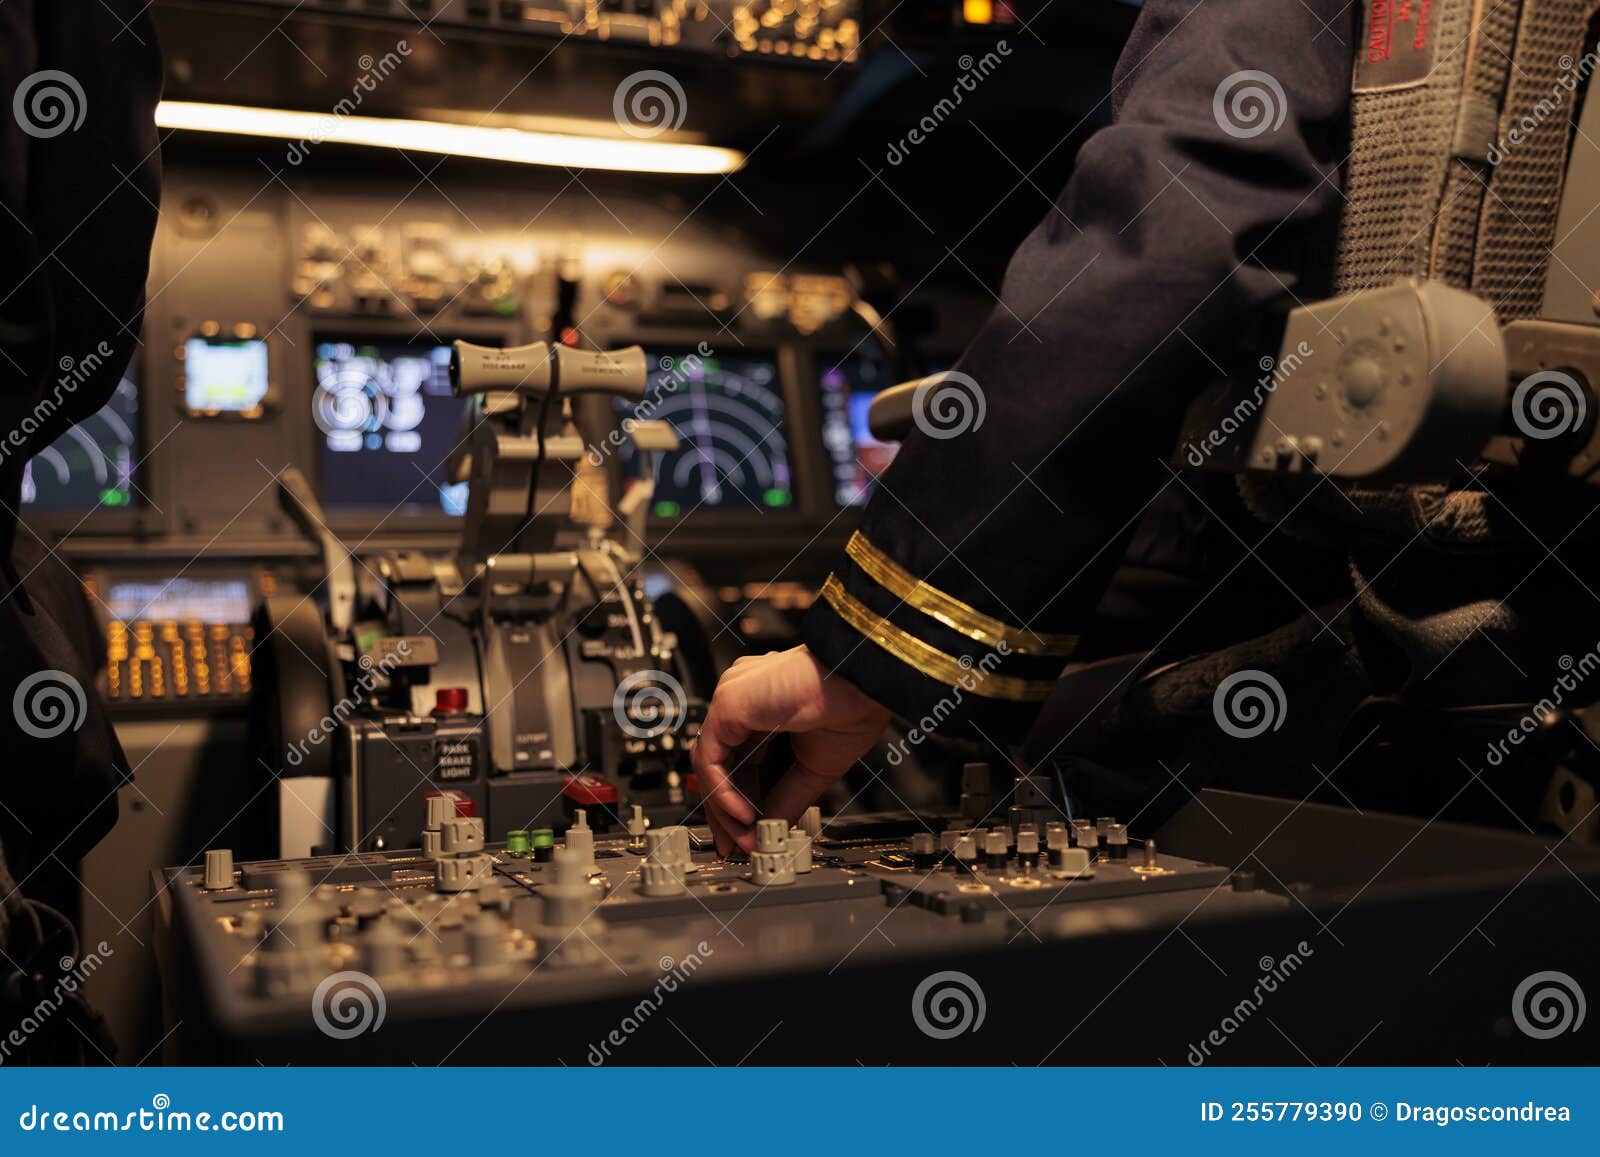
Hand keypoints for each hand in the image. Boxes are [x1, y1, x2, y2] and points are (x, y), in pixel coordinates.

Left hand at [691, 646, 890, 854]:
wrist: (865, 682)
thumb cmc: (853, 705)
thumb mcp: (814, 768)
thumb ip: (785, 799)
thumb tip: (768, 829)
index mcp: (763, 709)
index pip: (738, 764)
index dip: (742, 802)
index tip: (749, 835)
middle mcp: (743, 700)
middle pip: (719, 765)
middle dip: (726, 812)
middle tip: (737, 847)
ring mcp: (732, 699)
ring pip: (709, 763)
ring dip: (725, 808)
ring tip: (746, 838)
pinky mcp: (728, 703)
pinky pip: (709, 757)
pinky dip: (723, 793)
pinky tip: (744, 816)